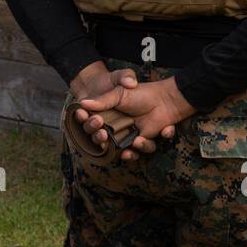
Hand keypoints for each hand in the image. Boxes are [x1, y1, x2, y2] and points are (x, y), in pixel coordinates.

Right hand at [75, 75, 195, 161]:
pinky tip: (146, 137)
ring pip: (118, 151)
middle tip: (105, 135)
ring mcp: (127, 136)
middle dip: (101, 139)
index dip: (89, 125)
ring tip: (136, 140)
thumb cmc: (141, 94)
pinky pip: (138, 152)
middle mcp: (114, 128)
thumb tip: (82, 103)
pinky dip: (144, 146)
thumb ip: (102, 100)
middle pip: (101, 140)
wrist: (165, 100)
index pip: (91, 124)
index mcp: (106, 115)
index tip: (93, 121)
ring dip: (126, 150)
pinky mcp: (141, 142)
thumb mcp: (119, 94)